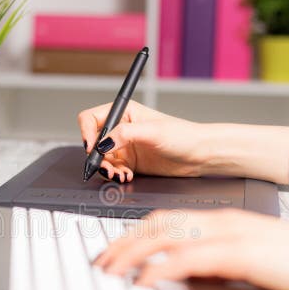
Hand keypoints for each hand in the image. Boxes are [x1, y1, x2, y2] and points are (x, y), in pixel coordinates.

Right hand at [77, 101, 288, 184]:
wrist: (201, 155)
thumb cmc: (184, 136)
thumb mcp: (152, 131)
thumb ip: (124, 134)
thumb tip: (102, 143)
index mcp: (124, 112)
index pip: (91, 119)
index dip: (88, 133)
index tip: (93, 148)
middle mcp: (122, 128)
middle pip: (93, 141)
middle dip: (96, 156)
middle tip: (105, 167)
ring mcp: (125, 147)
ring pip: (101, 159)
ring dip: (106, 169)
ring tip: (118, 175)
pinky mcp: (130, 163)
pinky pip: (113, 170)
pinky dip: (116, 176)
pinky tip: (126, 177)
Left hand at [94, 208, 288, 289]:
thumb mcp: (251, 262)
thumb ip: (217, 265)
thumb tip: (185, 280)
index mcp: (223, 221)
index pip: (165, 221)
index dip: (133, 236)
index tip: (113, 253)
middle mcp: (221, 221)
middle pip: (156, 225)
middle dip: (122, 244)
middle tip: (100, 264)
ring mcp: (231, 233)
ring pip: (164, 236)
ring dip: (130, 255)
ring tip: (110, 274)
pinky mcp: (242, 252)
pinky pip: (189, 258)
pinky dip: (160, 269)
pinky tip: (144, 283)